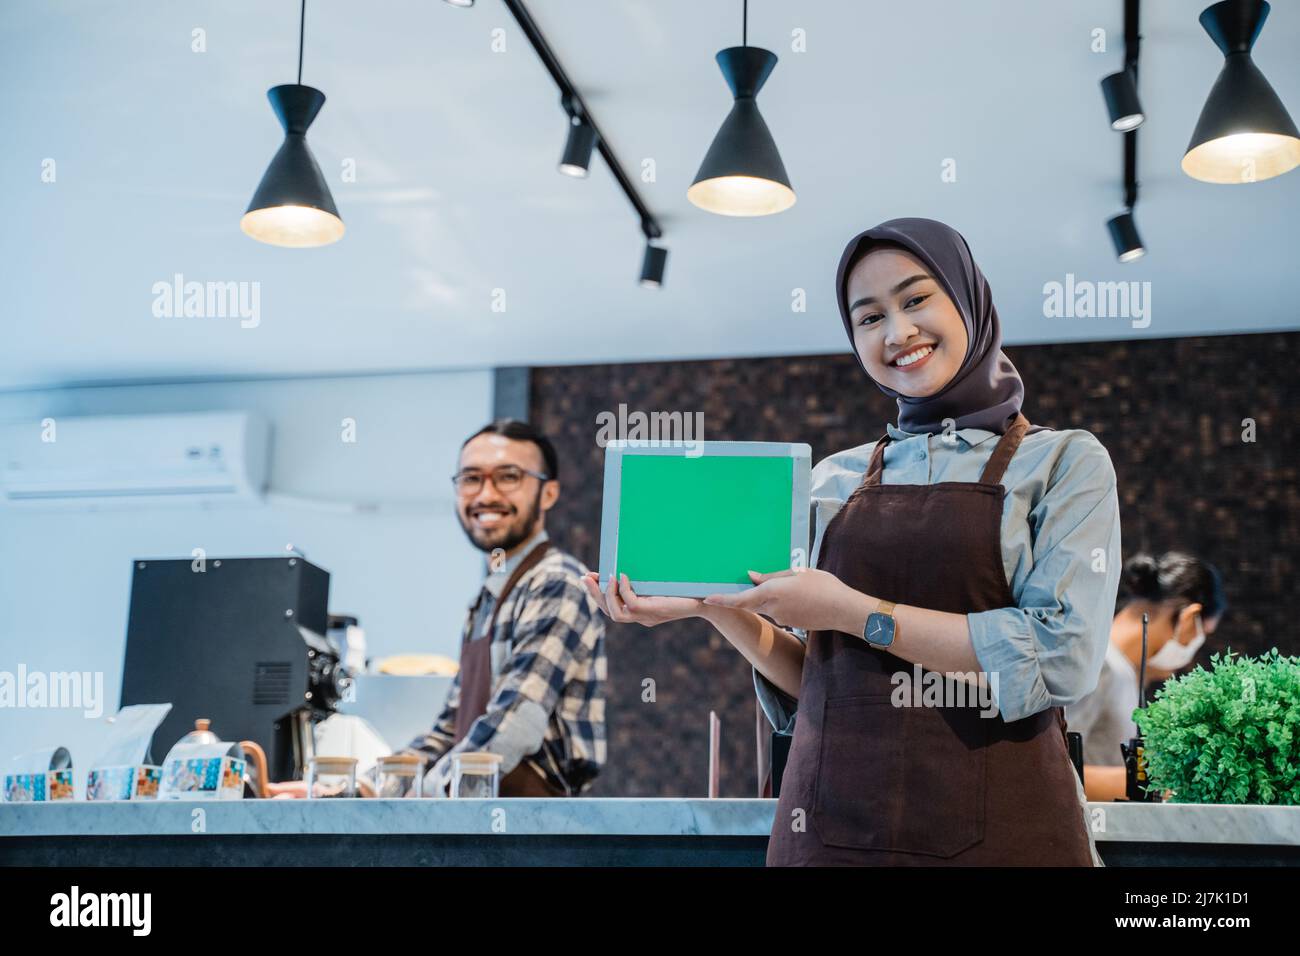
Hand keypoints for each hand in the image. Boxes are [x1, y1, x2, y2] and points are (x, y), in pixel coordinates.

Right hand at [582, 571, 704, 626]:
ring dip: (606, 595)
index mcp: (642, 612)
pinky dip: (623, 590)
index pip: (614, 607)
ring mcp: (647, 617)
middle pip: (609, 611)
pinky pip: (630, 604)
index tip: (591, 577)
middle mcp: (642, 617)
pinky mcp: (653, 611)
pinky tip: (623, 577)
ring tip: (603, 577)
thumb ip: (649, 579)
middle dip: (595, 595)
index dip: (599, 594)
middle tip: (586, 577)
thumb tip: (634, 561)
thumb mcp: (663, 583)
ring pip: (616, 613)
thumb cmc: (688, 590)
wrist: (708, 600)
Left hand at [702, 568, 865, 633]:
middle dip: (740, 596)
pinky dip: (781, 602)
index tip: (706, 599)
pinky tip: (799, 595)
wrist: (844, 610)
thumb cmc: (824, 586)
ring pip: (766, 605)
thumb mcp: (798, 572)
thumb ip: (772, 575)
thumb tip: (752, 576)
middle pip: (750, 601)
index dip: (722, 600)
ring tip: (788, 584)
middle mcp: (774, 607)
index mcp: (773, 592)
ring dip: (767, 596)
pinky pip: (779, 610)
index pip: (741, 598)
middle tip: (729, 587)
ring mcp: (782, 618)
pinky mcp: (791, 622)